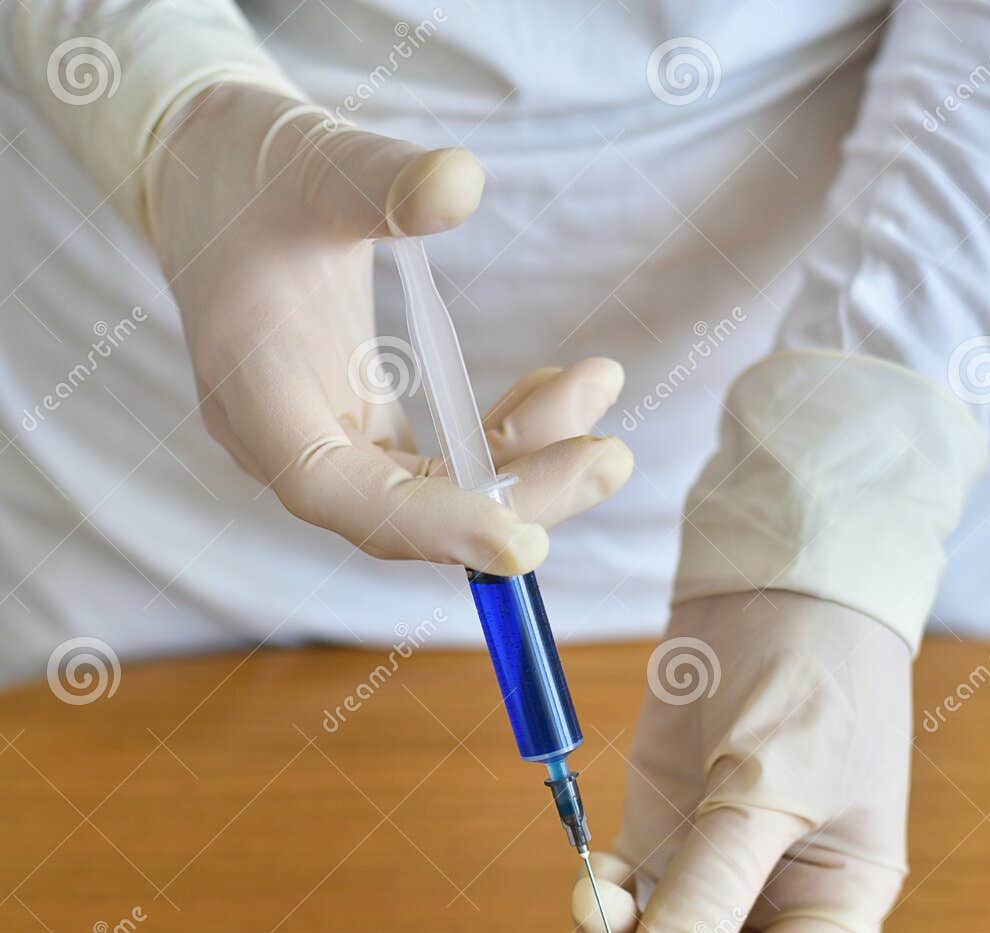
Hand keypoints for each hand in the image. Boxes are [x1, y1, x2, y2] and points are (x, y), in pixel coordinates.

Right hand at [143, 84, 631, 569]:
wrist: (208, 175)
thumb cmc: (247, 169)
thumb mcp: (315, 159)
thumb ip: (383, 181)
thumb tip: (463, 182)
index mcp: (257, 399)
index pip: (341, 495)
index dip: (432, 526)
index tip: (523, 543)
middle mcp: (289, 444)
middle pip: (407, 512)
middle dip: (515, 493)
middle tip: (609, 458)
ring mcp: (328, 442)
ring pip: (436, 492)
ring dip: (526, 462)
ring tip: (600, 391)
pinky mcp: (360, 429)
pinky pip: (442, 462)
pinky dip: (503, 437)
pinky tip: (558, 391)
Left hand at [573, 591, 910, 932]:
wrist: (775, 581)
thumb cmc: (808, 679)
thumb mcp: (769, 788)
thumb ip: (712, 893)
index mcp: (839, 902)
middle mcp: (778, 898)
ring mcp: (715, 867)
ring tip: (588, 913)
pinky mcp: (665, 831)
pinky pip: (624, 894)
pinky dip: (598, 899)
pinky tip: (588, 878)